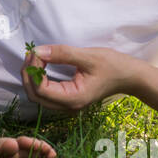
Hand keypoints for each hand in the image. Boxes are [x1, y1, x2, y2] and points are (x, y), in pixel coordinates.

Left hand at [21, 44, 137, 115]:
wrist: (129, 76)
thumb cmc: (113, 65)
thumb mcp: (88, 56)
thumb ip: (62, 54)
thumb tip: (38, 51)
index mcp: (73, 99)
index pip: (41, 90)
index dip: (33, 71)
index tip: (35, 53)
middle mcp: (68, 106)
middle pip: (35, 96)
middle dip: (28, 75)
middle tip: (31, 54)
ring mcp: (67, 104)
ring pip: (38, 96)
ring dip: (32, 77)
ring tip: (34, 57)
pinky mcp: (68, 98)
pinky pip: (45, 93)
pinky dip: (38, 79)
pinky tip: (40, 65)